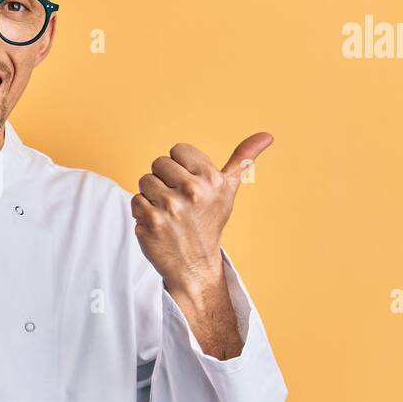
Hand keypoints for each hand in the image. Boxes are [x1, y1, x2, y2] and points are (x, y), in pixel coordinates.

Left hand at [131, 133, 271, 333]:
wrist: (195, 265)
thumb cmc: (209, 222)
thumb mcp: (228, 191)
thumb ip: (243, 160)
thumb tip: (267, 135)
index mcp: (212, 179)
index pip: (178, 150)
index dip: (180, 167)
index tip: (188, 185)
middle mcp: (193, 191)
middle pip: (158, 163)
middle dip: (164, 180)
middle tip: (177, 202)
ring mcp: (171, 207)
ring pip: (145, 180)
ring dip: (152, 196)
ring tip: (167, 213)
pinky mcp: (150, 221)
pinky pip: (135, 200)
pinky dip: (142, 212)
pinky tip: (157, 224)